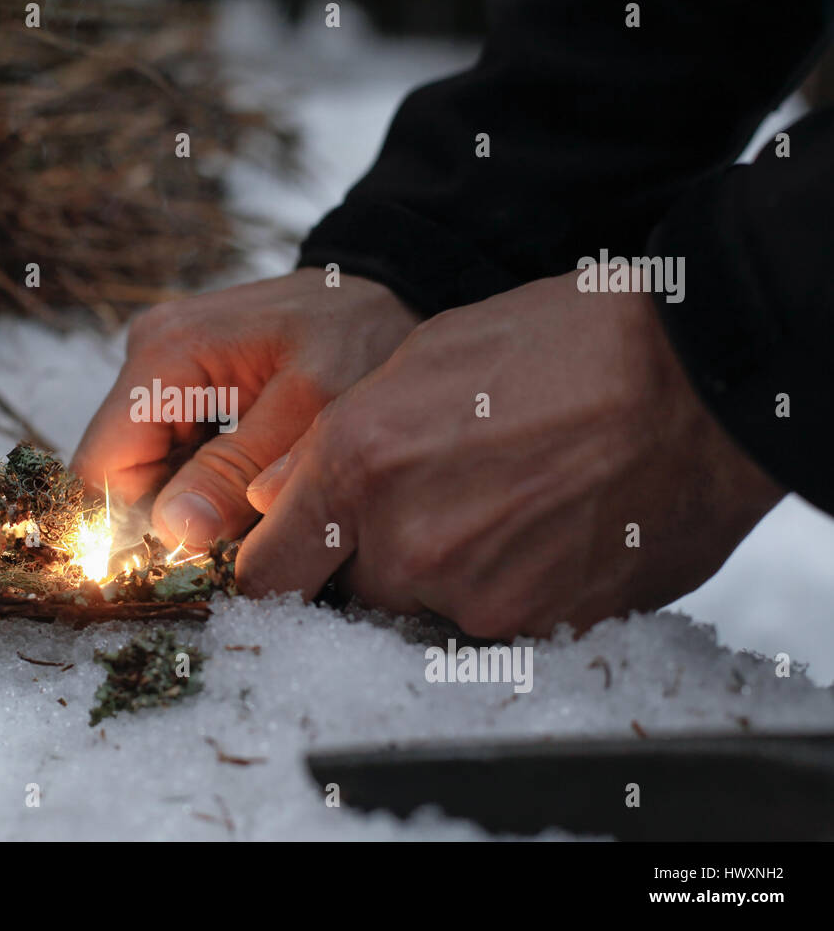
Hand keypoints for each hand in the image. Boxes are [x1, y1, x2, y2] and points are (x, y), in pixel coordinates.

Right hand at [71, 268, 419, 546]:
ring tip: (259, 509)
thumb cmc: (359, 338)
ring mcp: (162, 371)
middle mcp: (147, 357)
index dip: (133, 528)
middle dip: (173, 520)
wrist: (385, 293)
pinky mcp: (184, 385)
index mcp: (166, 354)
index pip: (101, 468)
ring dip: (194, 505)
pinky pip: (174, 455)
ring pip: (147, 471)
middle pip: (121, 474)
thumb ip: (238, 470)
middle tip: (244, 540)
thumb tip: (173, 531)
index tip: (194, 562)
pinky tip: (255, 486)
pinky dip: (209, 484)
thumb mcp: (310, 410)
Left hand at [238, 271, 783, 636]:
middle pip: (350, 592)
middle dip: (374, 555)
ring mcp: (477, 594)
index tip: (295, 557)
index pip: (267, 574)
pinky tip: (545, 527)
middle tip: (436, 497)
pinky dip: (508, 586)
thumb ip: (329, 442)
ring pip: (424, 607)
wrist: (702, 380)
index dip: (279, 566)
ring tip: (506, 500)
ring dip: (446, 571)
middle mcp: (406, 543)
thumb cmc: (563, 345)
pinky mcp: (542, 625)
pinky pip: (494, 620)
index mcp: (358, 465)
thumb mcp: (422, 357)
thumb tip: (272, 499)